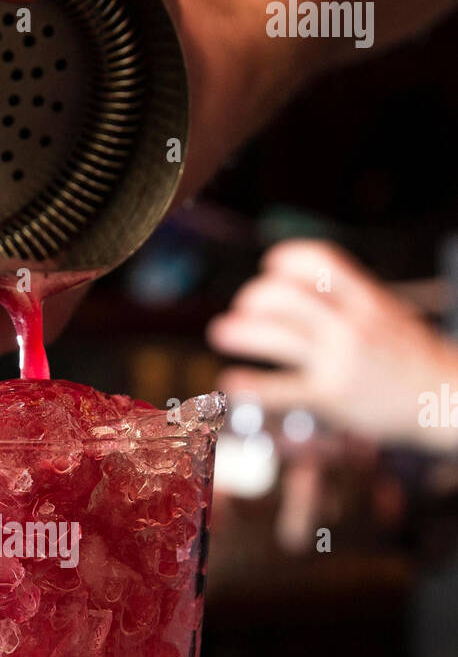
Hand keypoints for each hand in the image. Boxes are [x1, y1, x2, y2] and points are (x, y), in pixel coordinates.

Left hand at [207, 241, 457, 453]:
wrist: (445, 397)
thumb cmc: (411, 357)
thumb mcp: (387, 314)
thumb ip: (350, 300)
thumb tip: (304, 284)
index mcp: (368, 299)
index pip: (322, 262)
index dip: (289, 259)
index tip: (270, 264)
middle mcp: (352, 325)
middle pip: (289, 297)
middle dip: (256, 296)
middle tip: (243, 305)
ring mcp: (341, 361)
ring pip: (279, 337)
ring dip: (243, 332)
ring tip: (222, 332)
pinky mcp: (332, 396)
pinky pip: (283, 388)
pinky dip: (252, 384)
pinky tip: (232, 380)